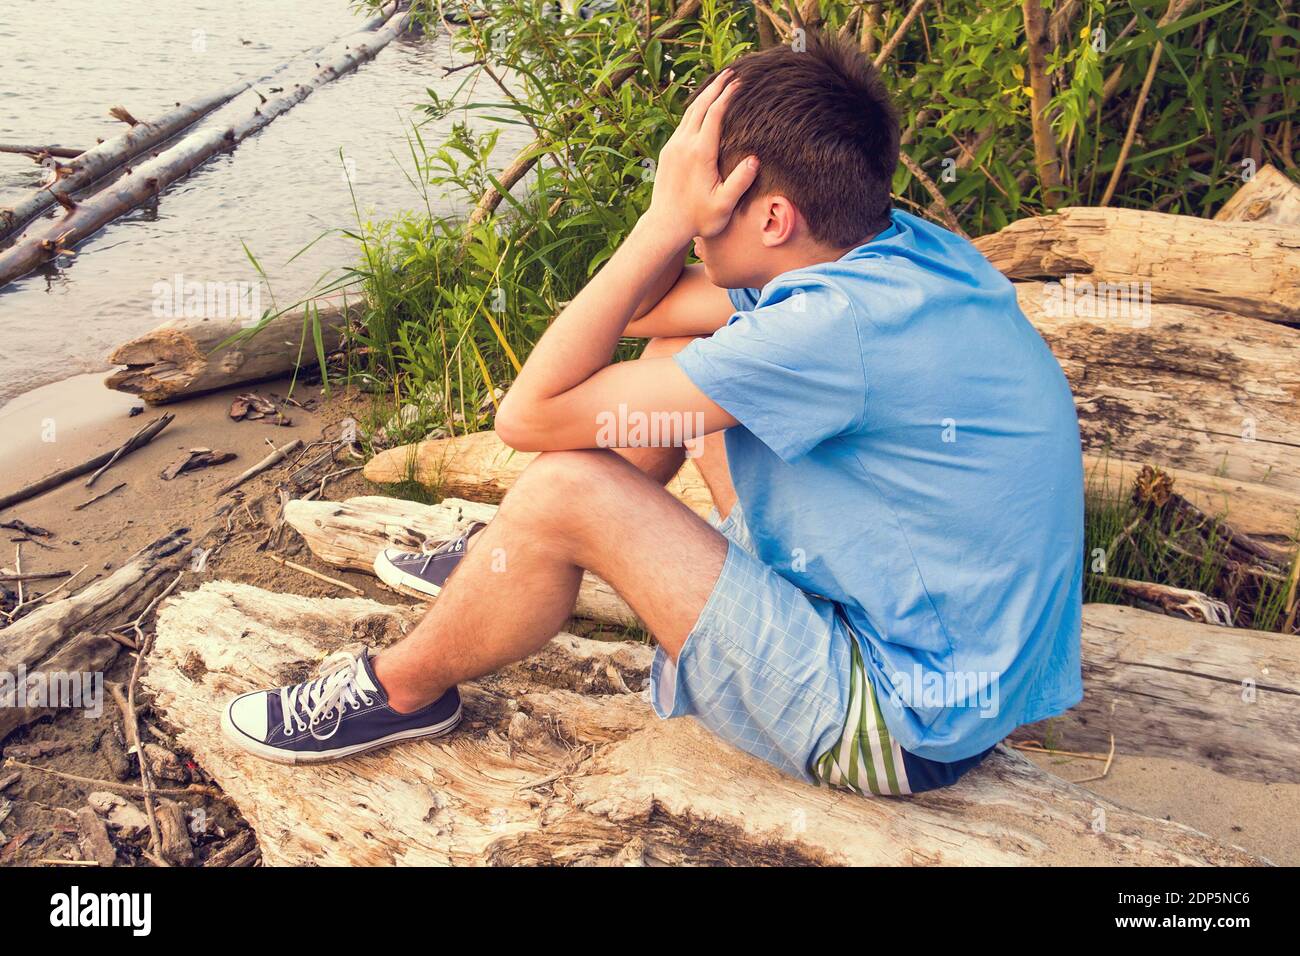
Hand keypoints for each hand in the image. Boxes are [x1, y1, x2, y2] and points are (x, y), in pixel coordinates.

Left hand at [647, 70, 758, 241]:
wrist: (665, 225)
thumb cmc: (698, 219)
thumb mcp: (723, 205)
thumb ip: (740, 182)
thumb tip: (755, 159)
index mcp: (700, 152)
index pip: (714, 114)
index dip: (728, 96)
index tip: (740, 83)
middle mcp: (684, 144)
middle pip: (700, 105)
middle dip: (716, 87)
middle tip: (732, 72)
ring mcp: (673, 146)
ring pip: (690, 112)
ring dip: (704, 95)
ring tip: (718, 83)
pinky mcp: (668, 152)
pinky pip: (683, 123)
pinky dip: (695, 109)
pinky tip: (702, 108)